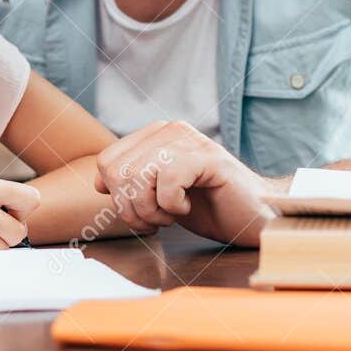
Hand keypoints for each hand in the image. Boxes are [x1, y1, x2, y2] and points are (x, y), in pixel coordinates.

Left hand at [94, 120, 276, 245]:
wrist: (252, 220)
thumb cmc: (210, 208)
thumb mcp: (160, 197)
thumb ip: (132, 185)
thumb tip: (98, 181)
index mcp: (155, 135)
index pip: (107, 161)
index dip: (117, 196)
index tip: (142, 215)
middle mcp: (170, 130)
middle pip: (117, 171)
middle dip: (132, 208)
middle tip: (158, 221)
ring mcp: (190, 140)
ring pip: (137, 176)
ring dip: (151, 210)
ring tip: (172, 216)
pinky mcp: (208, 157)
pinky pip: (166, 181)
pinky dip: (172, 206)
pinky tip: (188, 207)